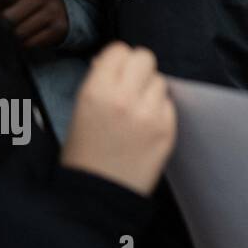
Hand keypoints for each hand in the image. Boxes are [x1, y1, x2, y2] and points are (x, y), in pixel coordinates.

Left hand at [0, 0, 69, 48]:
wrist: (64, 3)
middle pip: (9, 17)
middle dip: (4, 22)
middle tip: (7, 21)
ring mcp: (54, 10)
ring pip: (19, 32)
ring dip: (15, 33)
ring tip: (19, 27)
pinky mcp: (60, 27)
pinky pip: (31, 43)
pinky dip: (27, 41)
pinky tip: (30, 33)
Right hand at [60, 43, 176, 195]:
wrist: (96, 196)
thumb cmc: (82, 156)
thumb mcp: (79, 111)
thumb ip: (98, 83)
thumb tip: (110, 62)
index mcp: (96, 91)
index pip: (119, 50)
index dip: (117, 59)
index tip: (115, 67)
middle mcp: (124, 98)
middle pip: (145, 58)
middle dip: (138, 68)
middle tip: (130, 84)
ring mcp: (149, 114)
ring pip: (160, 80)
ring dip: (150, 90)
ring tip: (136, 109)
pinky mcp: (167, 129)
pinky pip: (169, 105)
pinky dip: (160, 110)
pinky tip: (145, 125)